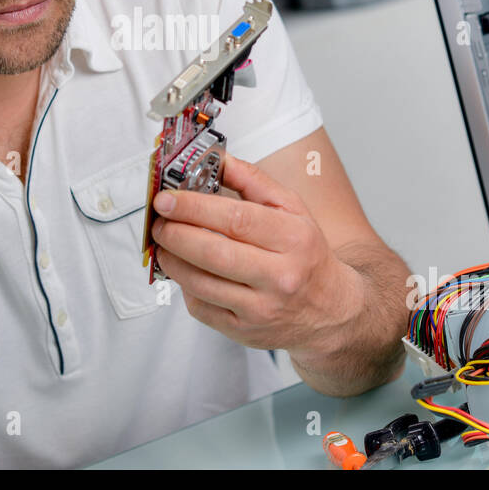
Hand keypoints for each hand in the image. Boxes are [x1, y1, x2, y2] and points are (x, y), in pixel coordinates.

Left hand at [150, 154, 361, 353]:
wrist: (330, 310)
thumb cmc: (306, 253)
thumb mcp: (292, 208)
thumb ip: (252, 179)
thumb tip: (215, 158)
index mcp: (294, 238)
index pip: (236, 220)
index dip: (194, 208)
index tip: (168, 199)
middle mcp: (281, 276)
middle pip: (214, 253)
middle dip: (175, 234)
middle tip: (158, 222)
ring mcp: (262, 308)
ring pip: (202, 284)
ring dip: (172, 261)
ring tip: (164, 244)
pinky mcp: (245, 331)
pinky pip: (202, 308)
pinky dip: (185, 287)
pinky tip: (186, 271)